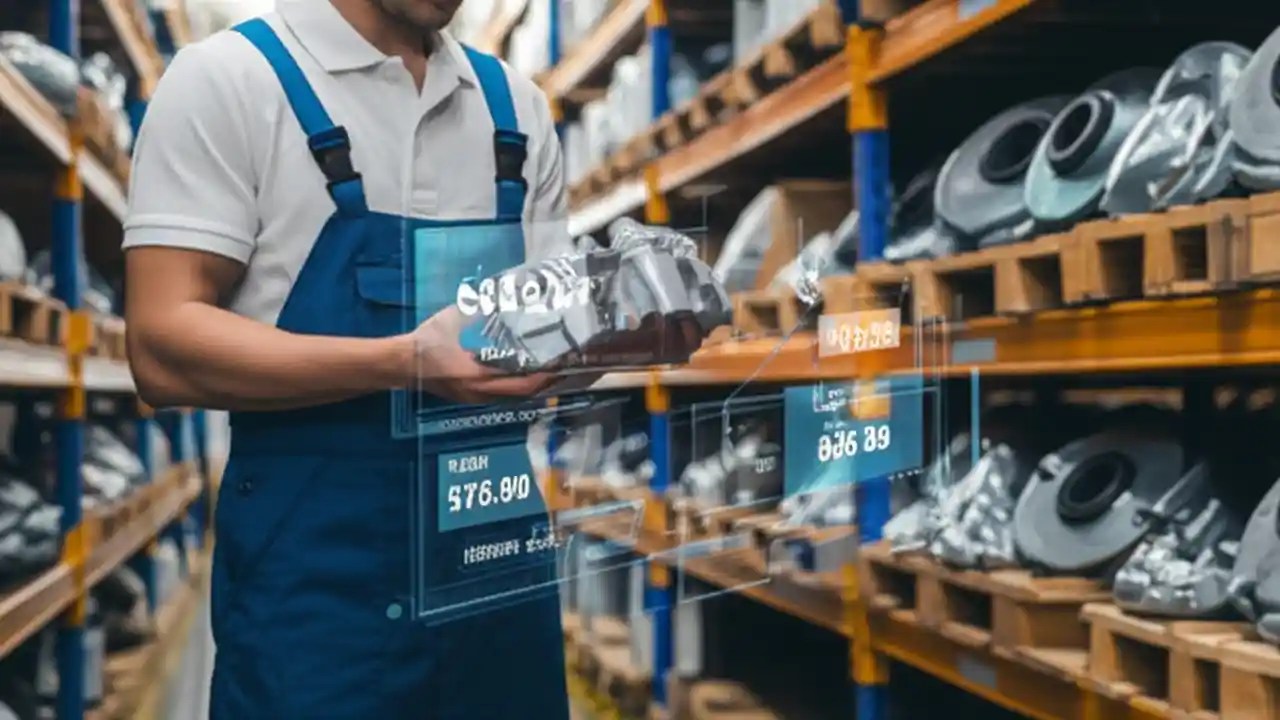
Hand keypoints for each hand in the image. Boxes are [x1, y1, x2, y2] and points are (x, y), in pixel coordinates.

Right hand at [403, 305, 554, 403]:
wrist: (403, 363)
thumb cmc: (429, 339)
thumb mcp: (457, 319)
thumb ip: (482, 312)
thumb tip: (506, 297)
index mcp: (478, 374)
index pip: (521, 380)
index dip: (545, 374)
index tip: (563, 363)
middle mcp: (482, 391)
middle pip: (524, 393)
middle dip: (548, 382)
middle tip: (567, 368)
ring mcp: (477, 398)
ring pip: (516, 397)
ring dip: (536, 386)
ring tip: (554, 371)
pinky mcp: (473, 399)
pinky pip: (505, 396)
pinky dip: (521, 387)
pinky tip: (528, 376)